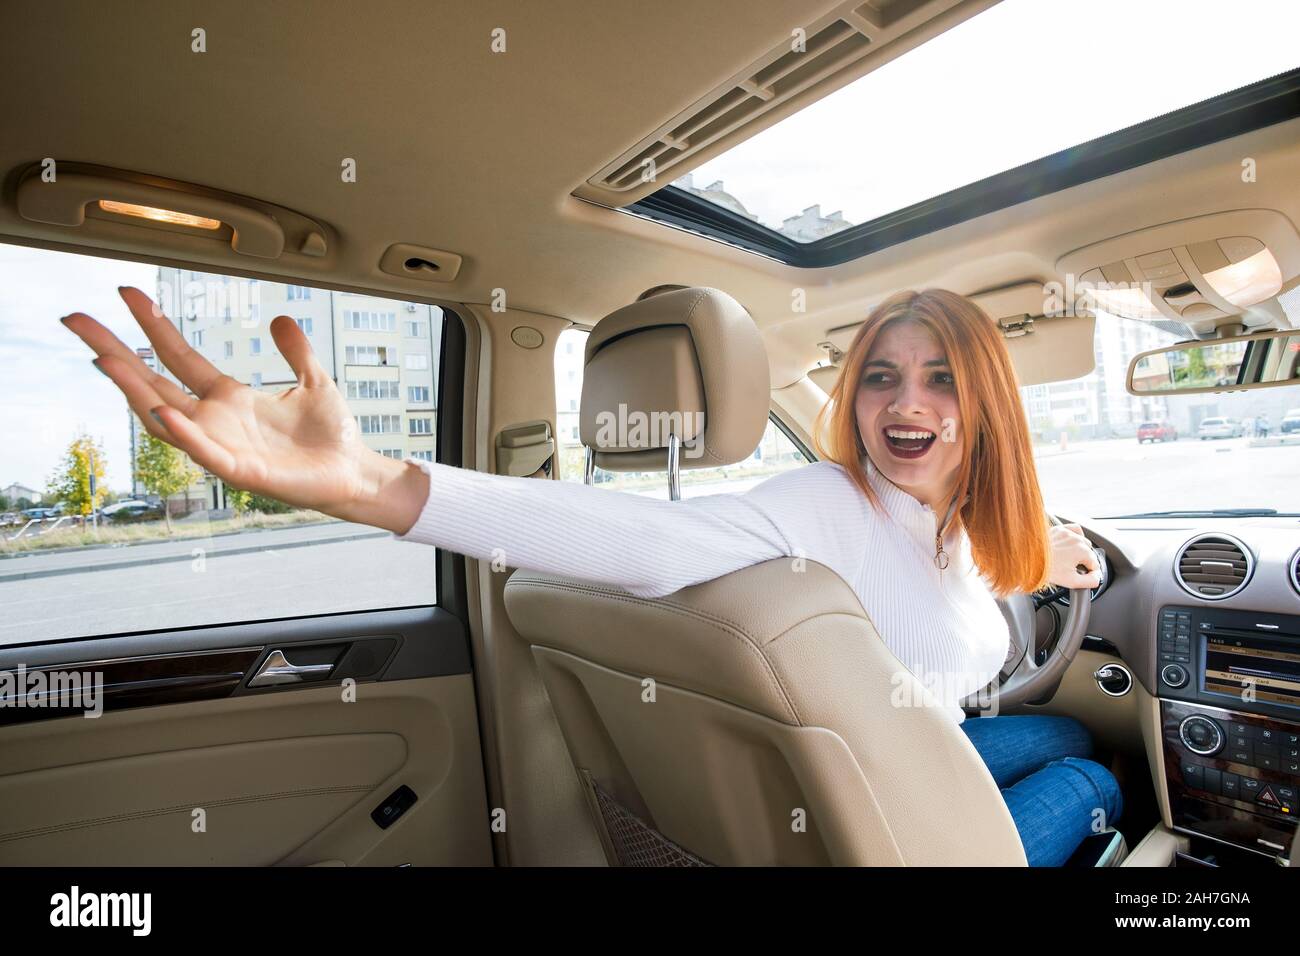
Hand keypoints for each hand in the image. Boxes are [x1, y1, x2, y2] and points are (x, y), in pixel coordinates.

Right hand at [60, 286, 429, 532]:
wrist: (355, 474)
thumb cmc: (332, 437)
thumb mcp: (313, 381)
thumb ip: (295, 352)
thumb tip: (280, 318)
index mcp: (228, 399)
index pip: (177, 356)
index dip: (152, 325)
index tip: (127, 293)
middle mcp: (215, 421)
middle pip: (151, 381)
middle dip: (114, 350)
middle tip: (75, 319)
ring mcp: (223, 446)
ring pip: (162, 416)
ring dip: (132, 389)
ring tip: (102, 359)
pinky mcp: (241, 471)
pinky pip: (203, 451)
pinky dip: (182, 432)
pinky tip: (159, 410)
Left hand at [1047, 522, 1101, 589]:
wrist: (1026, 561)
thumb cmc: (1046, 570)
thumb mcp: (1072, 582)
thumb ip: (1090, 581)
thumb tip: (1097, 578)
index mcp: (1083, 550)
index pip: (1095, 564)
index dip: (1089, 573)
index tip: (1080, 576)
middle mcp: (1076, 539)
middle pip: (1089, 552)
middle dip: (1083, 561)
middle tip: (1071, 569)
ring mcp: (1067, 532)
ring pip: (1083, 540)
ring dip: (1080, 549)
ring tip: (1069, 559)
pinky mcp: (1058, 529)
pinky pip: (1074, 529)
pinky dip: (1075, 536)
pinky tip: (1070, 544)